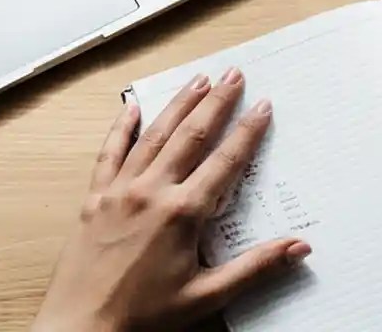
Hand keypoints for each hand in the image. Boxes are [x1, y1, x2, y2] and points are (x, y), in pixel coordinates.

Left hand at [33, 69, 310, 331]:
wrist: (82, 328)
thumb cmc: (143, 317)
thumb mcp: (207, 296)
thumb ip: (255, 267)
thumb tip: (299, 248)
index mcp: (182, 214)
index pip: (225, 162)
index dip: (247, 131)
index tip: (263, 106)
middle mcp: (151, 192)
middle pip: (191, 136)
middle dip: (216, 102)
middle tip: (233, 74)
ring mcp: (119, 191)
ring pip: (153, 136)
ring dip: (178, 105)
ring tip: (197, 79)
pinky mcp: (94, 198)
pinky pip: (109, 153)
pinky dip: (120, 127)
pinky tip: (130, 106)